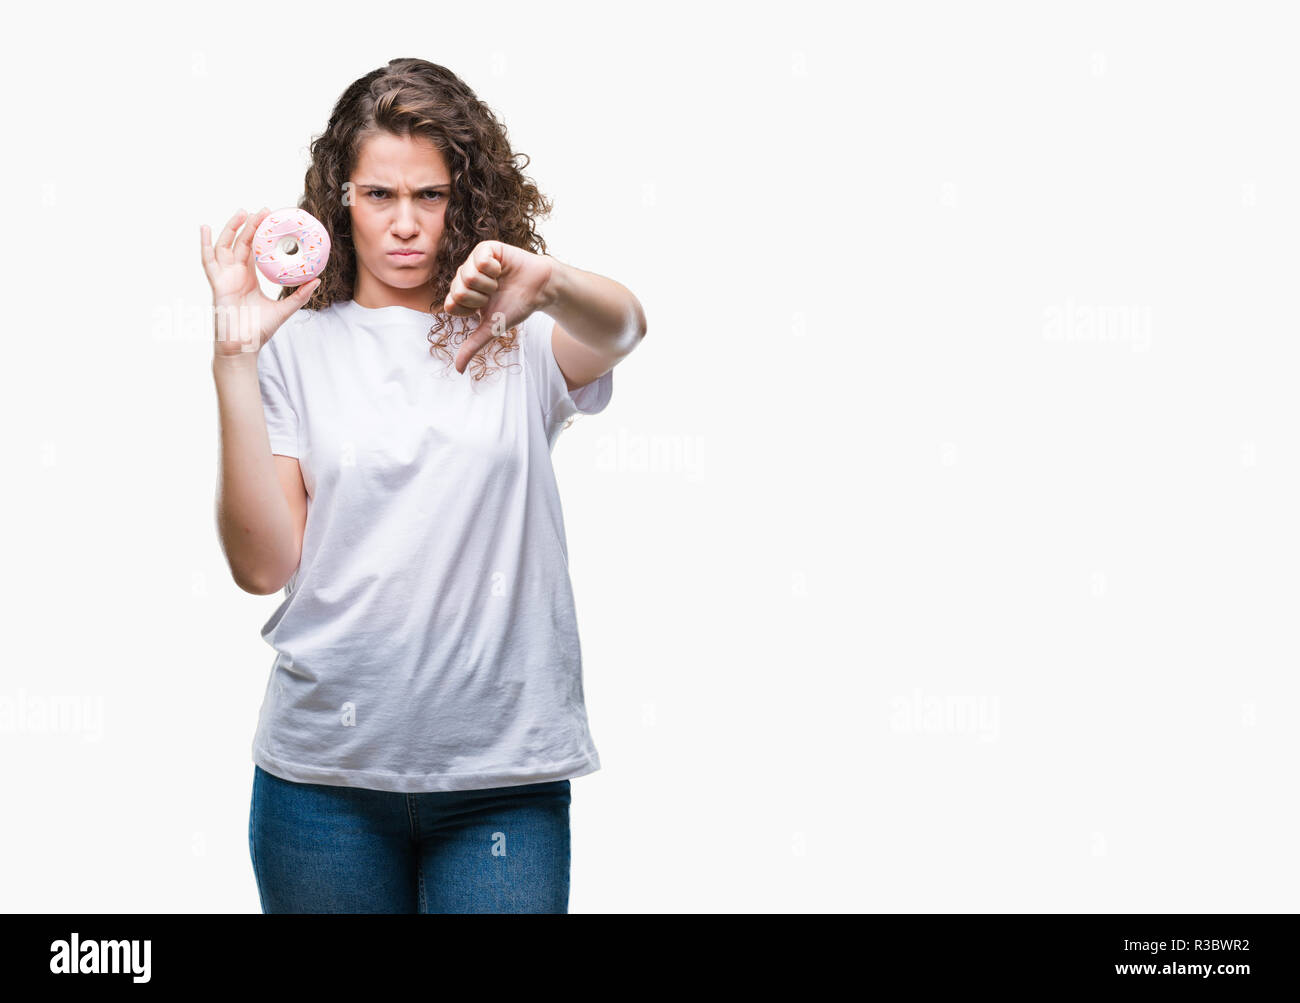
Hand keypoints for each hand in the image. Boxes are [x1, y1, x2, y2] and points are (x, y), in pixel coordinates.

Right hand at [201, 207, 320, 358]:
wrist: (244, 346)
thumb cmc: (259, 330)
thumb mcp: (284, 309)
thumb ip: (300, 295)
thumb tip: (317, 280)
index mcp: (249, 277)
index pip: (253, 249)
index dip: (260, 234)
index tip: (271, 220)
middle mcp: (236, 273)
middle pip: (241, 242)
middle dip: (251, 225)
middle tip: (263, 211)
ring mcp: (225, 276)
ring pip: (226, 245)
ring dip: (232, 228)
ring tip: (243, 212)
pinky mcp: (217, 283)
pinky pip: (208, 261)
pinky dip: (204, 244)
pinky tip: (204, 228)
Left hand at [443, 241, 553, 373]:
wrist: (539, 289)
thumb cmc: (516, 306)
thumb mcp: (491, 329)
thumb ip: (472, 346)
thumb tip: (457, 370)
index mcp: (462, 295)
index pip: (450, 305)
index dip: (471, 309)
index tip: (485, 307)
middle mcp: (464, 276)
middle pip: (458, 291)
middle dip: (481, 297)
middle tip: (494, 293)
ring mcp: (474, 261)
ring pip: (467, 276)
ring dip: (489, 283)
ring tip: (499, 281)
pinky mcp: (486, 249)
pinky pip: (479, 260)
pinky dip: (494, 268)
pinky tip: (501, 268)